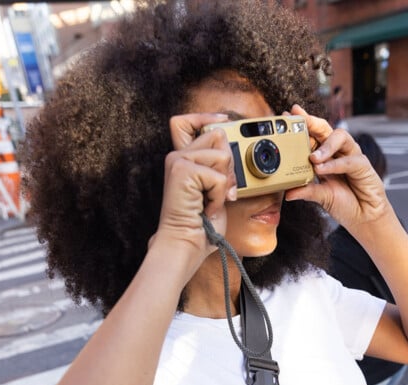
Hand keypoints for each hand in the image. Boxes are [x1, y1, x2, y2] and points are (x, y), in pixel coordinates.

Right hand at [151, 113, 236, 272]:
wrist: (186, 244)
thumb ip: (218, 168)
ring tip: (211, 201)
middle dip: (228, 164)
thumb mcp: (214, 190)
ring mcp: (178, 161)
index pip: (187, 121)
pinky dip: (219, 196)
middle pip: (217, 135)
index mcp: (182, 160)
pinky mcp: (182, 171)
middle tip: (219, 191)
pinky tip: (207, 207)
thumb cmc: (200, 225)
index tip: (223, 120)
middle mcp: (177, 156)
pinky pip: (219, 176)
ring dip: (224, 184)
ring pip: (222, 155)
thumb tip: (231, 149)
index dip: (207, 117)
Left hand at [285, 105, 390, 232]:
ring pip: (340, 137)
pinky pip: (349, 160)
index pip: (313, 135)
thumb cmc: (345, 204)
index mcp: (325, 157)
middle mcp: (338, 152)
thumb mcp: (321, 197)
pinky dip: (334, 164)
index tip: (287, 116)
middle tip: (298, 119)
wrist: (364, 217)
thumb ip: (306, 191)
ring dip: (325, 145)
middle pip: (325, 129)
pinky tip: (323, 169)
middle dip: (312, 121)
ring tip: (312, 158)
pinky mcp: (363, 165)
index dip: (301, 125)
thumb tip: (287, 193)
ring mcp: (351, 156)